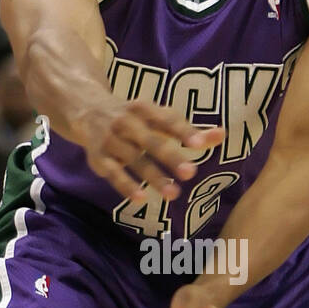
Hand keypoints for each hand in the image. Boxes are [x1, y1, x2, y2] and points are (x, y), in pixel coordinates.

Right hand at [75, 100, 223, 202]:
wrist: (86, 109)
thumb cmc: (134, 118)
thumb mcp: (158, 117)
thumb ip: (189, 129)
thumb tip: (222, 136)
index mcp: (145, 109)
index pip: (167, 120)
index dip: (184, 131)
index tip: (201, 143)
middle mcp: (126, 122)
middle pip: (151, 141)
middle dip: (170, 156)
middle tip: (191, 173)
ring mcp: (111, 140)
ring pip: (134, 160)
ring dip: (153, 176)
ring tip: (174, 194)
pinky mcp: (99, 158)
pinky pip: (113, 173)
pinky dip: (126, 185)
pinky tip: (141, 198)